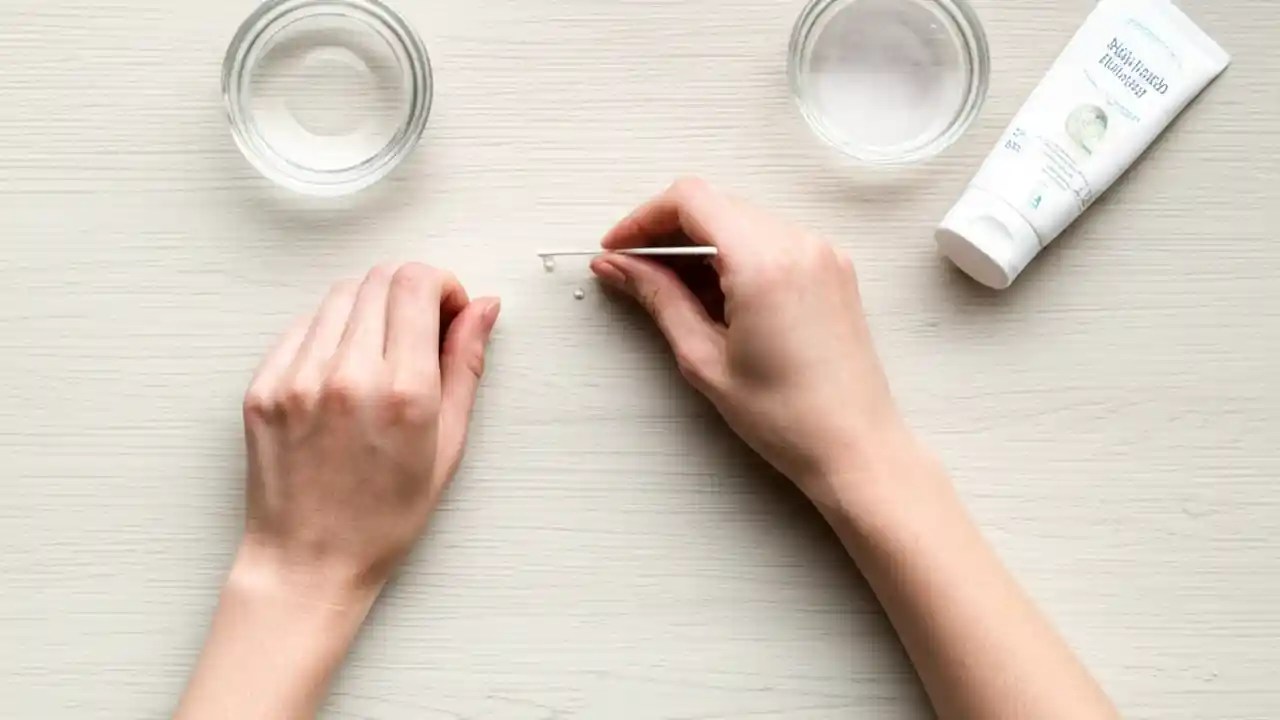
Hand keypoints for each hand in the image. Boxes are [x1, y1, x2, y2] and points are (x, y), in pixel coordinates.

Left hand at [240, 263, 500, 594]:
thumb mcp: (447, 446)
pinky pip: (302, 327)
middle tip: (421, 329)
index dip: (442, 285)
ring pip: (340, 295)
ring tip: (382, 353)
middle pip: (380, 278)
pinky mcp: (263, 386)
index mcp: (402, 391)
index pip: (416, 283)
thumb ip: (465, 366)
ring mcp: (297, 378)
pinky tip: (344, 370)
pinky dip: (331, 333)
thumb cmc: (383, 517)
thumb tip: (482, 309)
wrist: (308, 561)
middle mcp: (346, 375)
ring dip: (370, 308)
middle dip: (410, 291)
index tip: (449, 311)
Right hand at [590, 179, 906, 513]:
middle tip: (634, 274)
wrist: (855, 447)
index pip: (690, 200)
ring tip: (675, 295)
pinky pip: (771, 240)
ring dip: (700, 245)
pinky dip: (735, 256)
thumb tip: (619, 267)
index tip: (618, 249)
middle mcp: (798, 244)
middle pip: (715, 205)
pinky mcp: (832, 269)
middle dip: (668, 233)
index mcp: (763, 262)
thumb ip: (658, 299)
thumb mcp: (704, 358)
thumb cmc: (787, 417)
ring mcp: (821, 253)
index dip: (642, 219)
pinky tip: (717, 299)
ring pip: (741, 221)